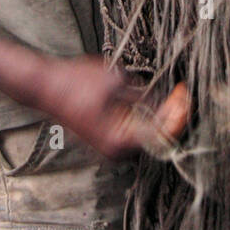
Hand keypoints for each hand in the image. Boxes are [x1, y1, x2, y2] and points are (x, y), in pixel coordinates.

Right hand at [31, 54, 188, 160]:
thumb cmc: (74, 81)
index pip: (162, 134)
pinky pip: (134, 130)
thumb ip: (142, 93)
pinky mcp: (106, 136)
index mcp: (119, 139)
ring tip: (173, 95)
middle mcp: (116, 149)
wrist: (44, 85)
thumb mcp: (115, 80)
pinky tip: (155, 99)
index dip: (177, 113)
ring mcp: (110, 145)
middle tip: (183, 92)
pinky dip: (146, 116)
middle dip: (172, 114)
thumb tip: (164, 97)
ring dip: (161, 115)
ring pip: (146, 134)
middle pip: (156, 137)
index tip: (185, 94)